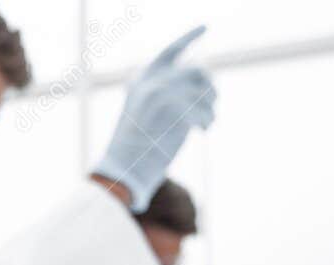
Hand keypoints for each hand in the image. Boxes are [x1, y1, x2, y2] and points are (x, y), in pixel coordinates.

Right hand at [92, 27, 215, 211]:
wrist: (123, 170)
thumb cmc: (134, 149)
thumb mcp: (140, 112)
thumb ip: (161, 92)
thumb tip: (199, 81)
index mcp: (141, 79)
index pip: (170, 51)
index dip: (189, 36)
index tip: (205, 27)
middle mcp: (152, 81)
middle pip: (198, 71)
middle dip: (209, 89)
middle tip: (209, 108)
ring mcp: (164, 93)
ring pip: (205, 91)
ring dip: (210, 109)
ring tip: (205, 125)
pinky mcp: (176, 111)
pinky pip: (205, 111)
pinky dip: (207, 123)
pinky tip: (202, 132)